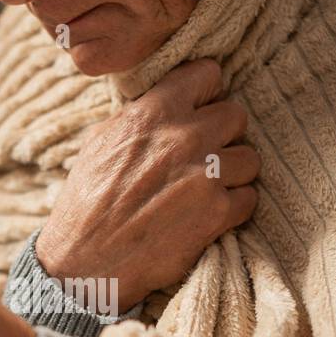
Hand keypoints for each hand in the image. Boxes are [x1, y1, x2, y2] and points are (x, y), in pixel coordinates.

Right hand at [35, 58, 258, 310]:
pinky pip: (249, 198)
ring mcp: (205, 176)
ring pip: (250, 158)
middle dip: (224, 135)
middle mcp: (184, 138)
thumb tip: (162, 102)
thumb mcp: (99, 142)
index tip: (201, 110)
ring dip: (233, 173)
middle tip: (206, 154)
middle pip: (236, 116)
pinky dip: (235, 207)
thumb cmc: (86, 203)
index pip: (207, 74)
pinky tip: (211, 213)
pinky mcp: (217, 214)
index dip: (206, 93)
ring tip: (209, 187)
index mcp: (154, 112)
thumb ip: (138, 116)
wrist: (85, 262)